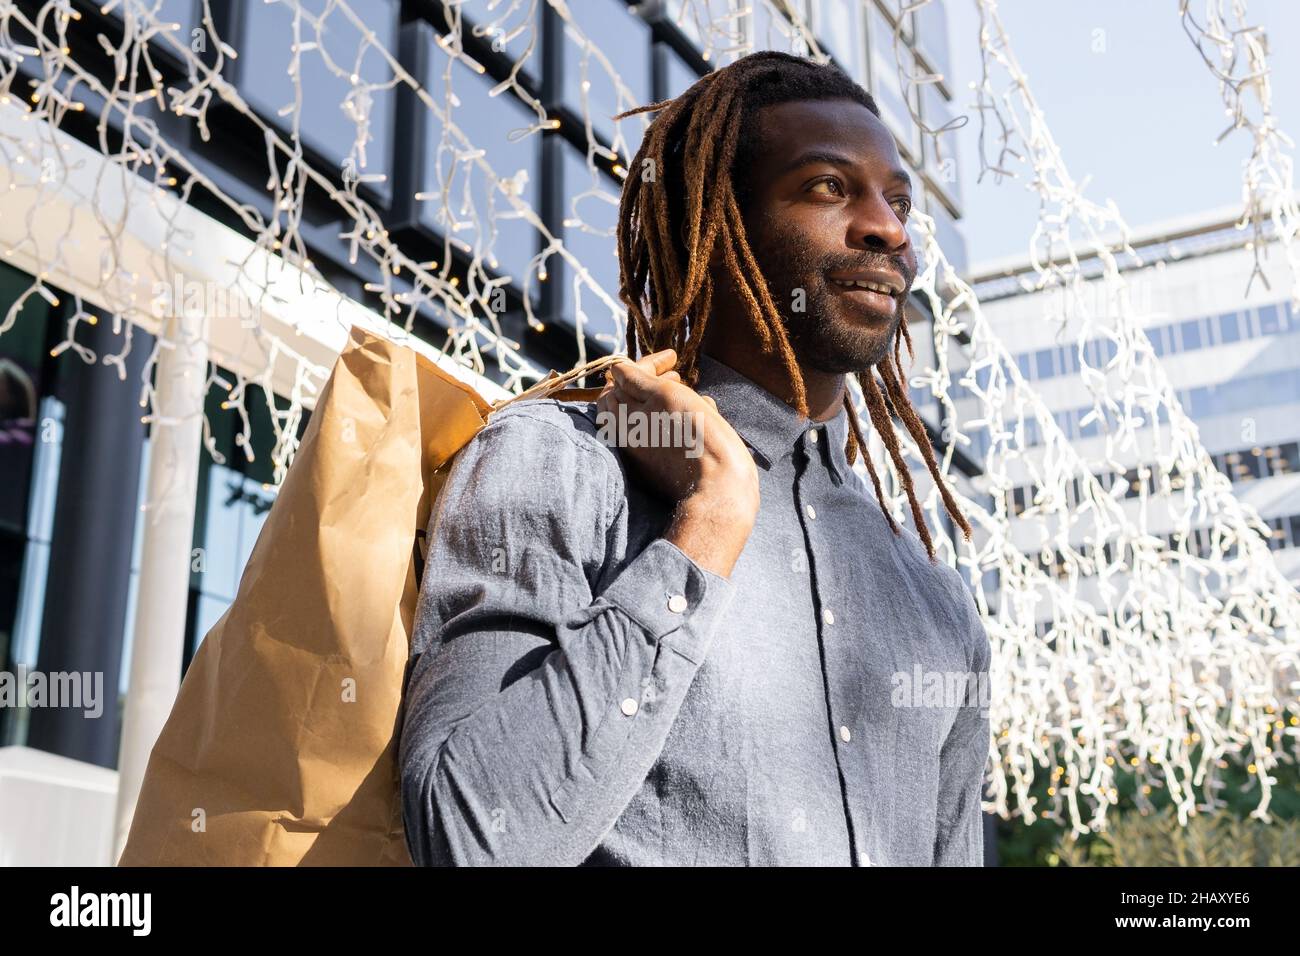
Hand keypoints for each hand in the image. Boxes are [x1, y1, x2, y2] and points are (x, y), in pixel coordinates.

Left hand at [596, 349, 758, 576]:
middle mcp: (626, 437)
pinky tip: (698, 414)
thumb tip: (616, 369)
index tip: (673, 356)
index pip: (622, 377)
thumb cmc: (694, 437)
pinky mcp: (660, 467)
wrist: (717, 487)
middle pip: (628, 398)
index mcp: (622, 417)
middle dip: (650, 379)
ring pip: (646, 414)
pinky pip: (659, 434)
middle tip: (676, 373)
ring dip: (664, 398)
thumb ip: (637, 379)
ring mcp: (642, 453)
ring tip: (689, 392)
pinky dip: (674, 418)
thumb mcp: (665, 395)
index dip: (648, 362)